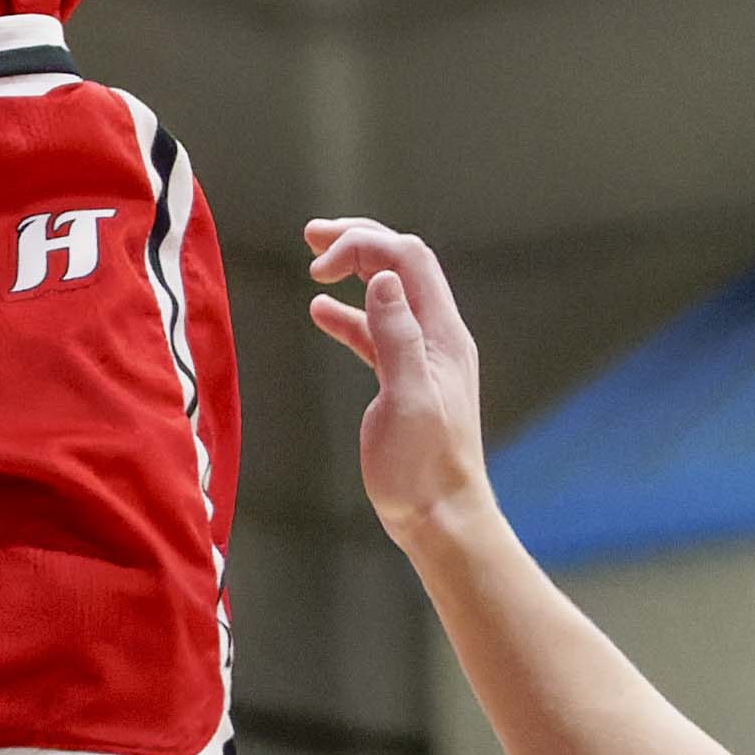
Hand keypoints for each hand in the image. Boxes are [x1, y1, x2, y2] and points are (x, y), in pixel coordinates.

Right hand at [307, 216, 494, 551]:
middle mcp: (435, 337)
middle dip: (359, 242)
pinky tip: (319, 312)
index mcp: (442, 336)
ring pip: (386, 293)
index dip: (363, 247)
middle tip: (312, 237)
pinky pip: (374, 330)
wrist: (439, 516)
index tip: (317, 267)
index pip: (407, 261)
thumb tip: (383, 277)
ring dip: (353, 269)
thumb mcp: (408, 399)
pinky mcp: (401, 379)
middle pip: (401, 265)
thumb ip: (396, 337)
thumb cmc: (423, 467)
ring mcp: (419, 357)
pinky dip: (346, 313)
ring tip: (314, 262)